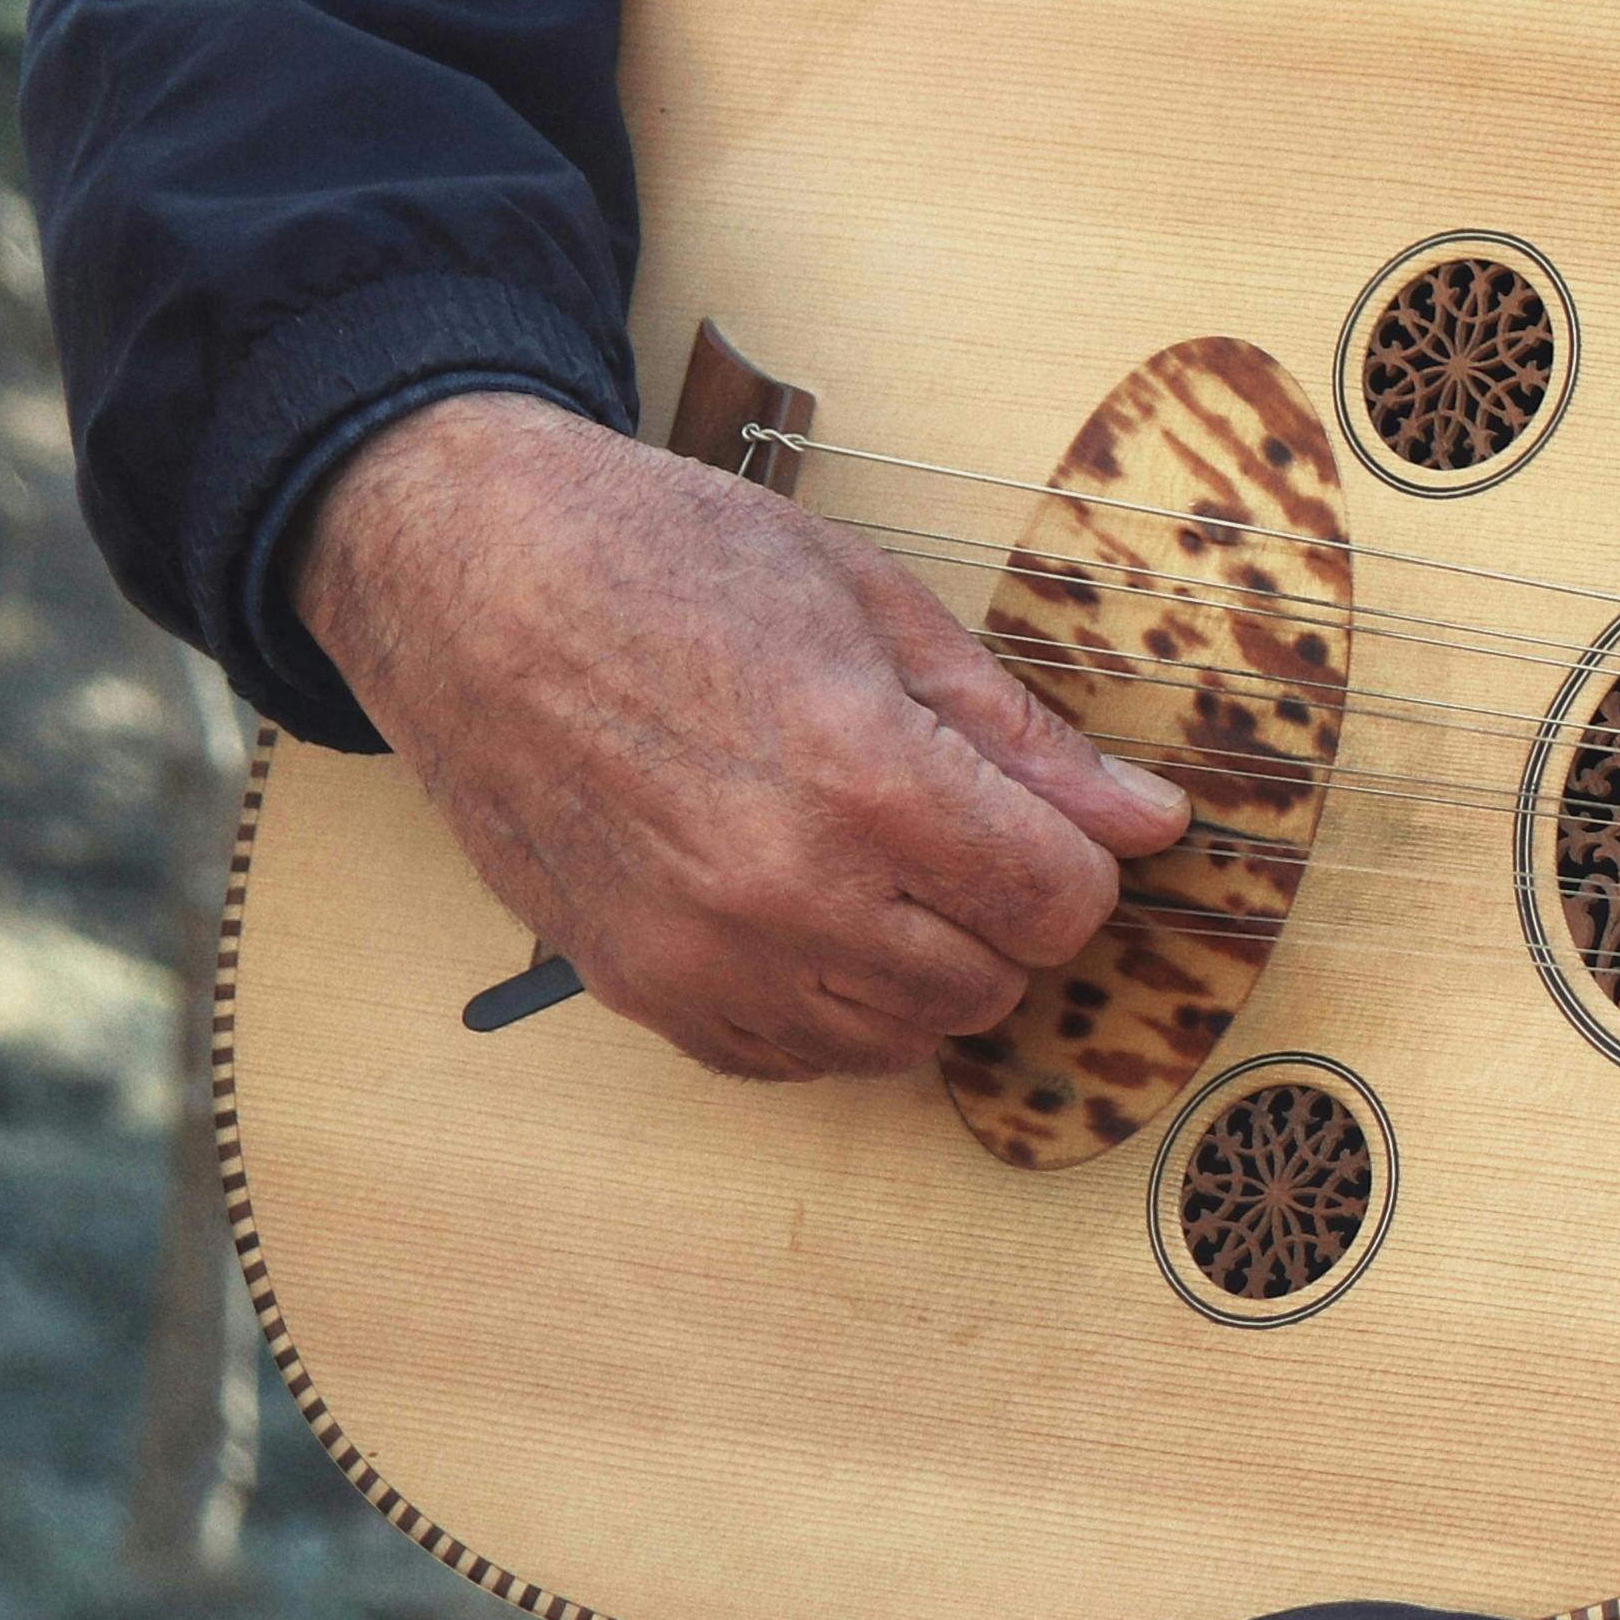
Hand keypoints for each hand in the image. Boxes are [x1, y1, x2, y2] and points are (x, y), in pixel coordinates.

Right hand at [298, 390, 1187, 1082]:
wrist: (468, 576)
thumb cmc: (673, 560)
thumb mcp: (878, 608)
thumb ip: (1023, 738)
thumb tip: (1151, 822)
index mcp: (862, 778)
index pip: (1060, 902)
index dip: (1076, 858)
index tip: (1044, 815)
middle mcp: (782, 890)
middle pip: (992, 981)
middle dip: (1004, 913)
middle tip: (953, 826)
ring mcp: (698, 955)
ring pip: (898, 1039)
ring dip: (920, 966)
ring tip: (873, 860)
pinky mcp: (632, 989)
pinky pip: (788, 1059)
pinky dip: (824, 1005)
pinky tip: (801, 909)